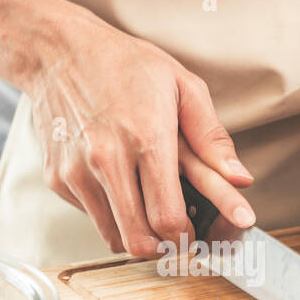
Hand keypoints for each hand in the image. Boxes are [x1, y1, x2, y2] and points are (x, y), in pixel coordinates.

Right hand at [26, 4, 254, 256]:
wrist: (58, 52)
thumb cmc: (124, 65)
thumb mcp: (182, 87)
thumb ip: (212, 139)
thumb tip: (242, 180)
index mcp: (146, 138)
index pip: (167, 219)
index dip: (185, 238)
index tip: (193, 233)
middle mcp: (107, 160)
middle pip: (139, 241)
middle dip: (163, 247)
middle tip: (174, 234)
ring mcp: (77, 172)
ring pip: (112, 238)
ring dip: (135, 233)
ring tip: (147, 208)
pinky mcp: (58, 179)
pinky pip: (92, 217)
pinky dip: (109, 212)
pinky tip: (117, 184)